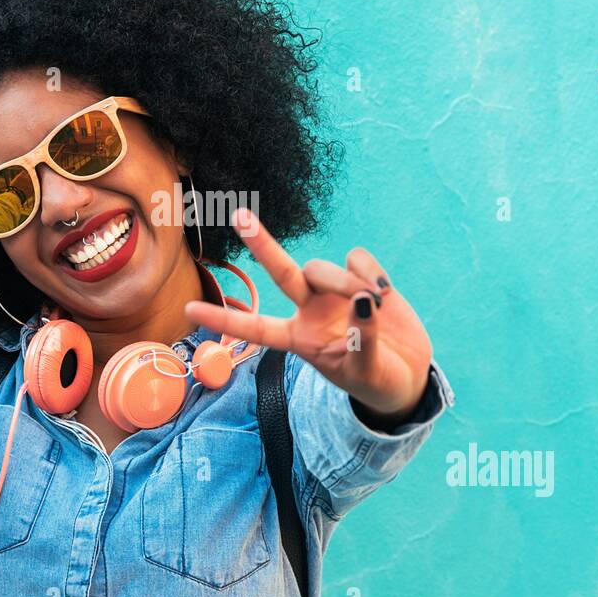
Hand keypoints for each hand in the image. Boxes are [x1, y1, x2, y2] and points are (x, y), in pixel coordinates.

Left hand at [184, 208, 432, 420]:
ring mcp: (333, 293)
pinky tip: (384, 292)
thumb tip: (364, 303)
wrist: (408, 374)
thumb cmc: (378, 381)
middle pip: (282, 272)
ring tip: (374, 304)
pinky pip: (356, 259)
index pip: (256, 329)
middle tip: (239, 215)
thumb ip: (363, 340)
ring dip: (347, 281)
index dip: (224, 320)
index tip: (189, 307)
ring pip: (325, 267)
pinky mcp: (361, 278)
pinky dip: (369, 272)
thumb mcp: (367, 372)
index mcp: (300, 340)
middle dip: (262, 244)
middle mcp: (310, 311)